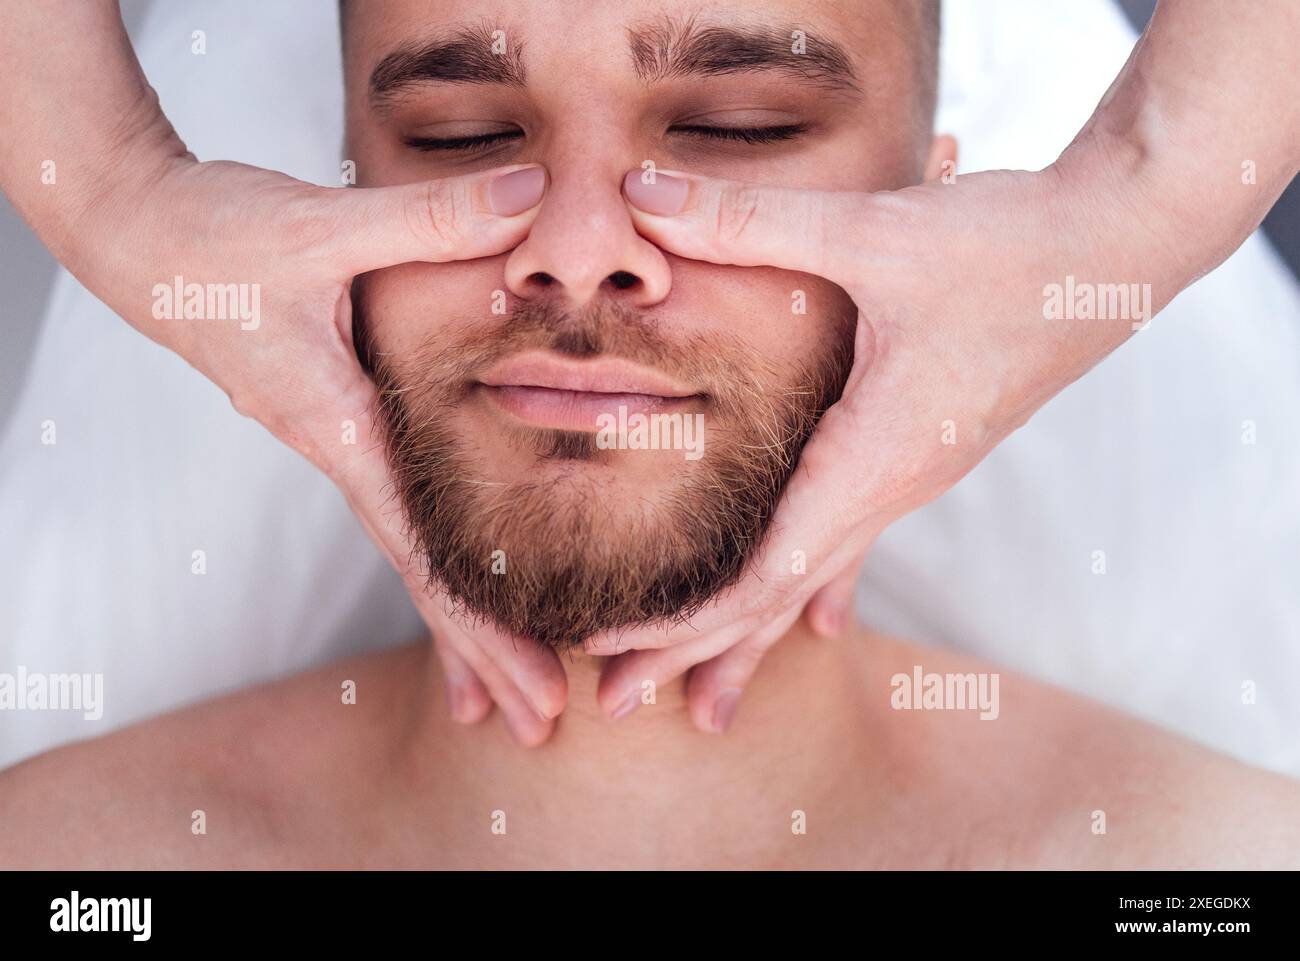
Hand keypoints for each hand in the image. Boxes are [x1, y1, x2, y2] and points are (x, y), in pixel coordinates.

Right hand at [66, 153, 567, 743]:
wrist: (139, 233)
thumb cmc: (216, 236)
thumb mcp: (324, 226)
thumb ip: (432, 222)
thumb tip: (539, 202)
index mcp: (339, 432)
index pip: (422, 554)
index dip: (481, 626)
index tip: (533, 689)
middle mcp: (339, 454)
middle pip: (421, 578)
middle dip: (483, 654)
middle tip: (544, 727)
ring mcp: (337, 444)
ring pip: (411, 551)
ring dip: (463, 618)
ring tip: (510, 686)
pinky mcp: (339, 419)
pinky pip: (399, 507)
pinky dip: (436, 555)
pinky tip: (464, 574)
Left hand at [586, 152, 1189, 730]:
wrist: (1119, 242)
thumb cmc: (1010, 247)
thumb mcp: (876, 234)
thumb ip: (753, 221)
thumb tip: (641, 199)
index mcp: (876, 460)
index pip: (767, 572)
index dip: (687, 618)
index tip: (613, 645)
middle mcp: (891, 485)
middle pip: (781, 597)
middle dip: (697, 652)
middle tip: (619, 705)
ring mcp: (907, 474)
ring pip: (812, 577)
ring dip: (748, 634)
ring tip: (701, 703)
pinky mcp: (916, 449)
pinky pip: (849, 540)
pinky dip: (811, 587)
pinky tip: (817, 625)